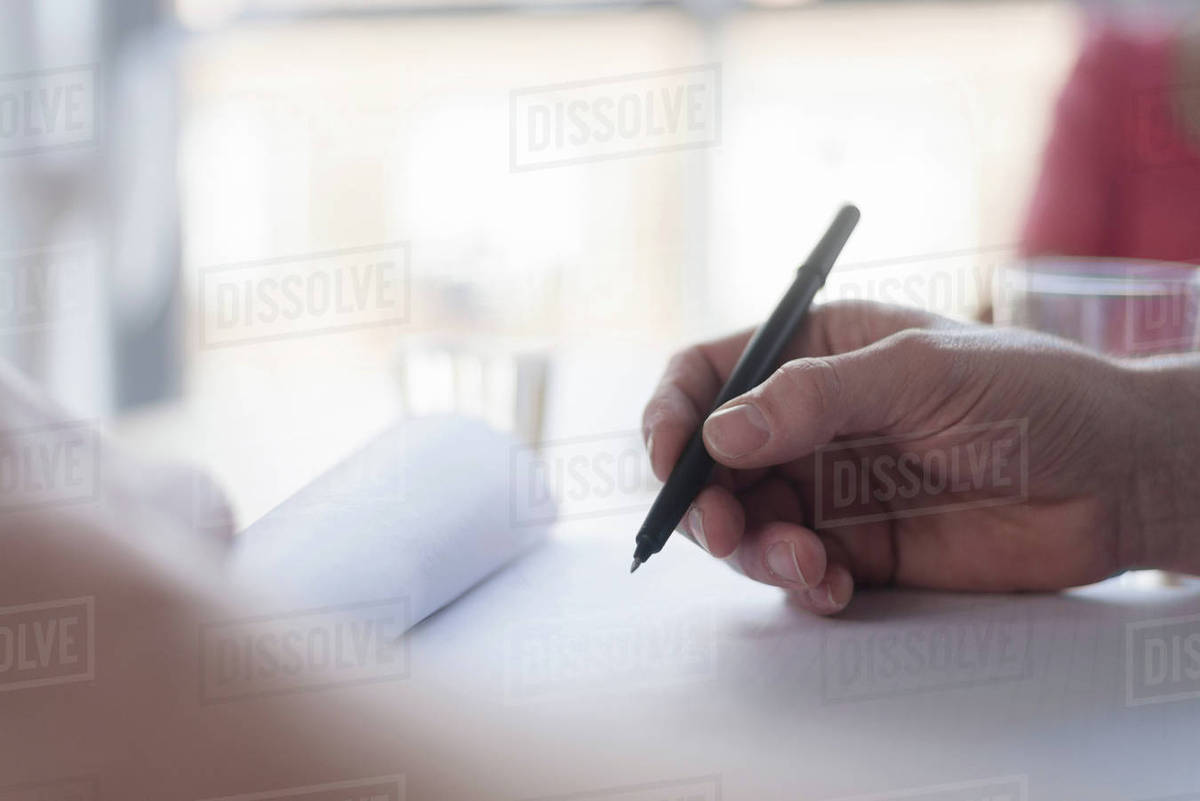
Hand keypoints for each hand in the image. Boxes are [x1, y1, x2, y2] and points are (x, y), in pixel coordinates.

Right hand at [642, 300, 1189, 613]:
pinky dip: (799, 584)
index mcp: (816, 351)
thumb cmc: (1033, 395)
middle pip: (710, 461)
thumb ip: (815, 399)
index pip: (709, 374)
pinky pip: (796, 570)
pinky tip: (834, 584)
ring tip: (806, 562)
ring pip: (746, 523)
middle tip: (725, 530)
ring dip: (754, 550)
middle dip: (705, 500)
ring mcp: (830, 486)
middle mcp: (810, 420)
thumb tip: (718, 433)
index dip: (672, 415)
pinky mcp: (858, 548)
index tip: (667, 460)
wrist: (1117, 479)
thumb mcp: (920, 373)